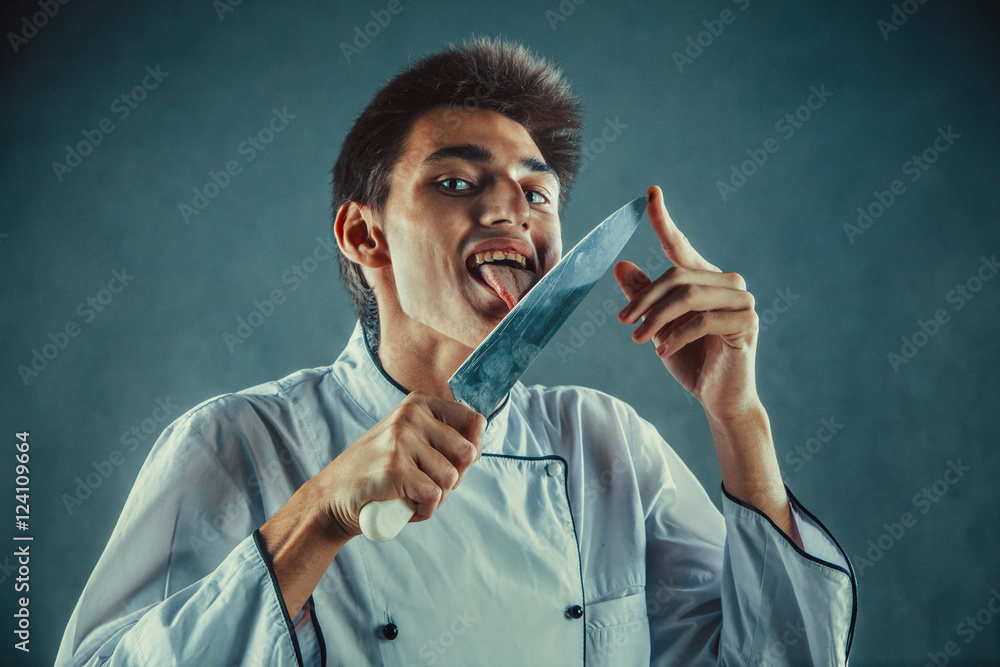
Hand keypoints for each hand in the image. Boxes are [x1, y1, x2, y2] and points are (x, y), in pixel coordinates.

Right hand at [315, 392, 485, 541]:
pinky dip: (423, 511)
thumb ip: (443, 437)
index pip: (474, 421)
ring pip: (451, 478)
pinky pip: (434, 497)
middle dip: (454, 478)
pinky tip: (404, 506)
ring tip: (411, 495)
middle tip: (426, 484)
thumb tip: (478, 445)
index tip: (451, 463)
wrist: (333, 496)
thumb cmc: (379, 472)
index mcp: (419, 403)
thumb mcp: (409, 441)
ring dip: (437, 497)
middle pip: (467, 453)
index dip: (471, 451)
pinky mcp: (396, 468)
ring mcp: (402, 439)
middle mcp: (411, 415)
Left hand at [614, 185, 762, 421]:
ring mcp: (742, 302)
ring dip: (656, 318)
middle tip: (622, 321)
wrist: (720, 398)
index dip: (664, 219)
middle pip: (677, 275)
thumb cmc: (691, 361)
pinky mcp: (746, 324)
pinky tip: (662, 351)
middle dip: (644, 298)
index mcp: (706, 279)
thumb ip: (645, 297)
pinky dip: (676, 335)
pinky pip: (703, 320)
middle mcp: (728, 284)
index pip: (680, 245)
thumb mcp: (659, 328)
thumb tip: (621, 265)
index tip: (650, 192)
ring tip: (638, 339)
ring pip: (688, 295)